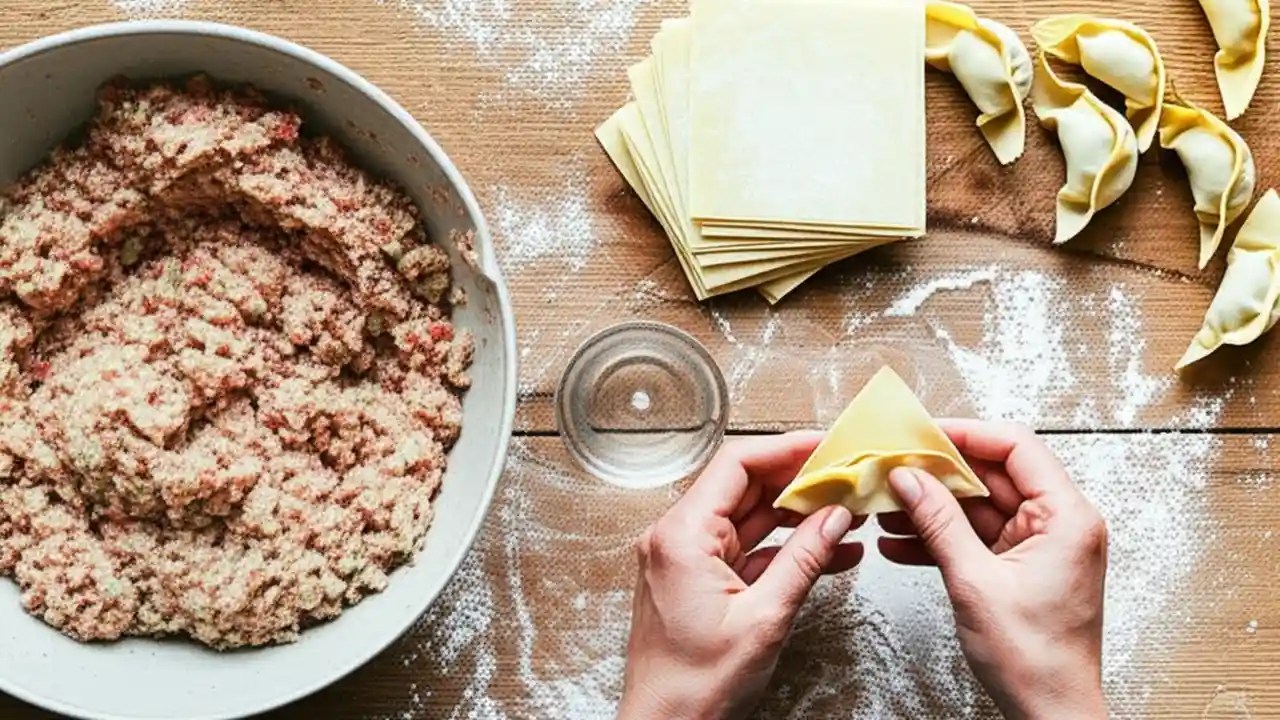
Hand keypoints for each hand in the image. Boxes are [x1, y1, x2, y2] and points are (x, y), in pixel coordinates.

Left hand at [618, 433, 864, 719]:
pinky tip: (828, 550)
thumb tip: (835, 517)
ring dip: (798, 515)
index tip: (826, 445)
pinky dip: (785, 548)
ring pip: (750, 517)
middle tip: (845, 475)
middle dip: (799, 480)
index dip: (786, 448)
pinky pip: (748, 550)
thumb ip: (804, 561)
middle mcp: (677, 538)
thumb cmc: (694, 685)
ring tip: (846, 512)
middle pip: (744, 485)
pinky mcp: (699, 580)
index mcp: (681, 536)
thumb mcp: (764, 619)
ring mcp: (687, 559)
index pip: (736, 464)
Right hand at [879, 420, 1107, 719]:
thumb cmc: (1036, 661)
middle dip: (938, 473)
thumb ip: (939, 523)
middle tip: (893, 467)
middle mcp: (1059, 524)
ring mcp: (1039, 546)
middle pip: (991, 475)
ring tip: (887, 506)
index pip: (1014, 447)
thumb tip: (910, 479)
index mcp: (1067, 517)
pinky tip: (901, 541)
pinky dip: (941, 537)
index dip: (965, 434)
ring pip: (978, 506)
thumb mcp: (975, 582)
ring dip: (932, 506)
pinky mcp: (1020, 567)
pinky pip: (976, 537)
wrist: (1051, 714)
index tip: (922, 433)